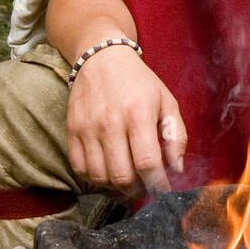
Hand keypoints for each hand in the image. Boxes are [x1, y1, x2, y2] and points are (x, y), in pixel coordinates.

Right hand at [66, 46, 187, 196]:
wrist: (102, 58)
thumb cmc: (139, 82)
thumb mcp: (166, 102)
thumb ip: (176, 136)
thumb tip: (177, 169)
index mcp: (138, 115)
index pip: (147, 163)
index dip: (157, 184)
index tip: (163, 190)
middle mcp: (110, 123)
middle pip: (122, 176)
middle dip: (138, 190)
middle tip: (146, 187)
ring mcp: (87, 128)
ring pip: (100, 177)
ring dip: (116, 187)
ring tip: (128, 181)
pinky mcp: (72, 131)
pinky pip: (80, 169)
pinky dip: (94, 179)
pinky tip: (108, 172)